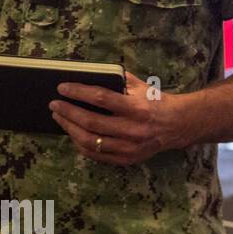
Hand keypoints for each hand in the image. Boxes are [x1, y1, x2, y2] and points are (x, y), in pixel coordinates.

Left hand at [50, 71, 189, 164]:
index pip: (101, 99)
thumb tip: (88, 74)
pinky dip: (80, 143)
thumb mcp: (140, 86)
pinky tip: (72, 133)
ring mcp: (129, 147)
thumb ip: (117, 80)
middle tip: (54, 104)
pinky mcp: (127, 159)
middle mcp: (133, 130)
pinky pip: (96, 154)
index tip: (62, 88)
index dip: (78, 92)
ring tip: (59, 117)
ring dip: (69, 128)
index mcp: (137, 108)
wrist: (178, 125)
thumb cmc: (155, 102)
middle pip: (91, 122)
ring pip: (90, 141)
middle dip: (68, 112)